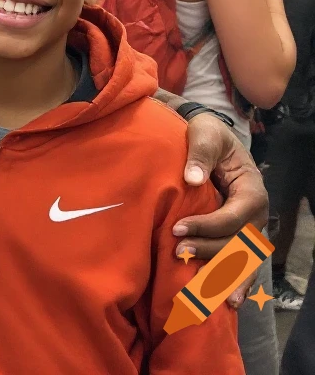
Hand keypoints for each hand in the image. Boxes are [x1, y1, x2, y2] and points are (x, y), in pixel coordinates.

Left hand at [173, 113, 268, 305]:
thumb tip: (191, 179)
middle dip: (209, 250)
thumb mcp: (204, 134)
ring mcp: (251, 226)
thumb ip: (198, 154)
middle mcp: (256, 212)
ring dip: (222, 272)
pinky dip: (238, 281)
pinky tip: (230, 301)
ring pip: (242, 257)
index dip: (207, 225)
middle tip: (178, 252)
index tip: (177, 228)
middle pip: (238, 241)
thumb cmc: (207, 134)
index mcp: (252, 188)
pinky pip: (243, 261)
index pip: (233, 215)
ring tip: (204, 292)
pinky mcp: (240, 233)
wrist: (211, 136)